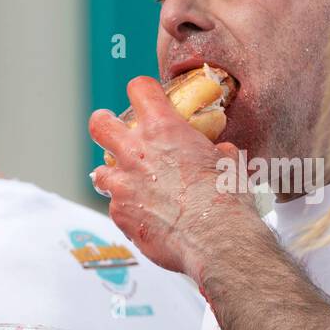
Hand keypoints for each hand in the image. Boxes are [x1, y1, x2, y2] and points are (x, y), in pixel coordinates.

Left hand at [87, 76, 258, 276]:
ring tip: (130, 185)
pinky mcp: (120, 214)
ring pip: (100, 172)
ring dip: (113, 176)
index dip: (143, 91)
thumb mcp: (229, 163)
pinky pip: (115, 207)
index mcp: (164, 129)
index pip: (140, 90)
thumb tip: (219, 151)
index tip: (146, 98)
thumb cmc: (226, 200)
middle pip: (100, 125)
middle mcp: (136, 152)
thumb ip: (216, 151)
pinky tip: (146, 217)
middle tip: (113, 131)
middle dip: (105, 124)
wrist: (216, 239)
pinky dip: (128, 210)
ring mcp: (123, 185)